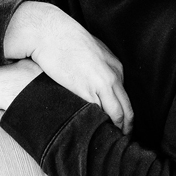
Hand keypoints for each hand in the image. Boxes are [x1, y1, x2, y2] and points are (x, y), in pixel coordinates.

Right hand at [3, 2, 133, 133]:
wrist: (49, 33)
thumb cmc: (65, 40)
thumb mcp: (91, 50)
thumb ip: (98, 65)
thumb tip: (94, 79)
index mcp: (115, 67)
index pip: (123, 96)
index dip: (123, 113)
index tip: (120, 124)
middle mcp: (113, 76)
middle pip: (126, 109)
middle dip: (126, 127)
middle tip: (122, 141)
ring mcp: (101, 85)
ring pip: (117, 115)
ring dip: (116, 130)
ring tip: (111, 143)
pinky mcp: (85, 91)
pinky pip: (99, 114)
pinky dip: (100, 126)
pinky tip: (96, 134)